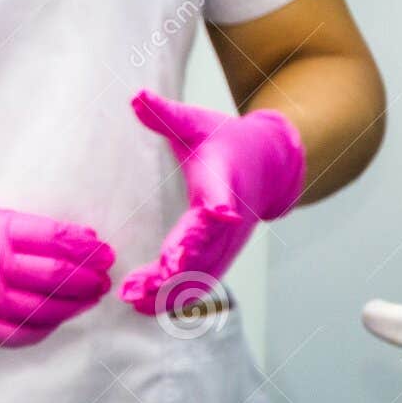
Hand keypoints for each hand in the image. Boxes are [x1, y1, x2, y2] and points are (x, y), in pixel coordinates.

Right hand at [0, 205, 114, 346]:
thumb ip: (25, 228)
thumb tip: (77, 238)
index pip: (59, 238)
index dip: (88, 247)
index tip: (102, 250)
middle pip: (58, 274)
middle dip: (89, 277)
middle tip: (103, 276)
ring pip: (46, 307)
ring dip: (76, 304)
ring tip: (89, 298)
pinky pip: (23, 334)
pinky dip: (47, 327)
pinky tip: (57, 319)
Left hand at [120, 90, 304, 313]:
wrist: (267, 162)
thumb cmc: (221, 138)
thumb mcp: (193, 121)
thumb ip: (163, 113)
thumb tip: (136, 95)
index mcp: (221, 179)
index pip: (220, 196)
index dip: (218, 208)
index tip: (217, 216)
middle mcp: (229, 216)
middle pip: (207, 246)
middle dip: (177, 268)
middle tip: (141, 287)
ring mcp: (230, 238)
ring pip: (204, 271)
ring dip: (172, 289)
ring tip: (134, 300)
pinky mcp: (224, 253)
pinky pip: (204, 279)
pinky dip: (179, 295)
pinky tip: (147, 307)